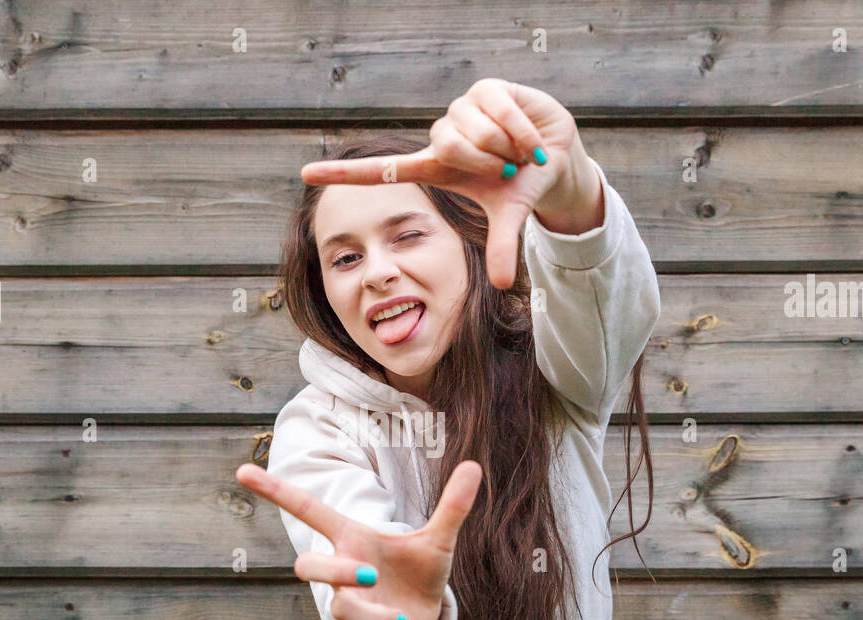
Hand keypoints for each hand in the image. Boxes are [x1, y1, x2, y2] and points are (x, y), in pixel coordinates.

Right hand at [235, 460, 482, 619]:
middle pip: (307, 565)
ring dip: (369, 614)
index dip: (277, 491)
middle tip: (369, 574)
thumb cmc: (420, 570)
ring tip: (400, 618)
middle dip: (333, 570)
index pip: (309, 510)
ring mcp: (346, 607)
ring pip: (338, 609)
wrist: (425, 612)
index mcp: (354, 539)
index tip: (242, 470)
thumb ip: (453, 505)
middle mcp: (343, 572)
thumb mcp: (439, 539)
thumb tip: (475, 465)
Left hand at [300, 78, 592, 288]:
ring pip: (475, 129)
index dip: (344, 175)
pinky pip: (499, 110)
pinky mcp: (484, 89)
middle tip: (506, 168)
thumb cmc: (522, 184)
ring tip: (518, 151)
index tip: (305, 174)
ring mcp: (460, 110)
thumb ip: (501, 247)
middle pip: (449, 145)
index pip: (382, 171)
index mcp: (435, 168)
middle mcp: (441, 137)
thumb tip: (504, 287)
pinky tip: (528, 134)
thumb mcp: (509, 217)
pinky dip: (522, 130)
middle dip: (487, 160)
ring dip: (508, 146)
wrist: (558, 154)